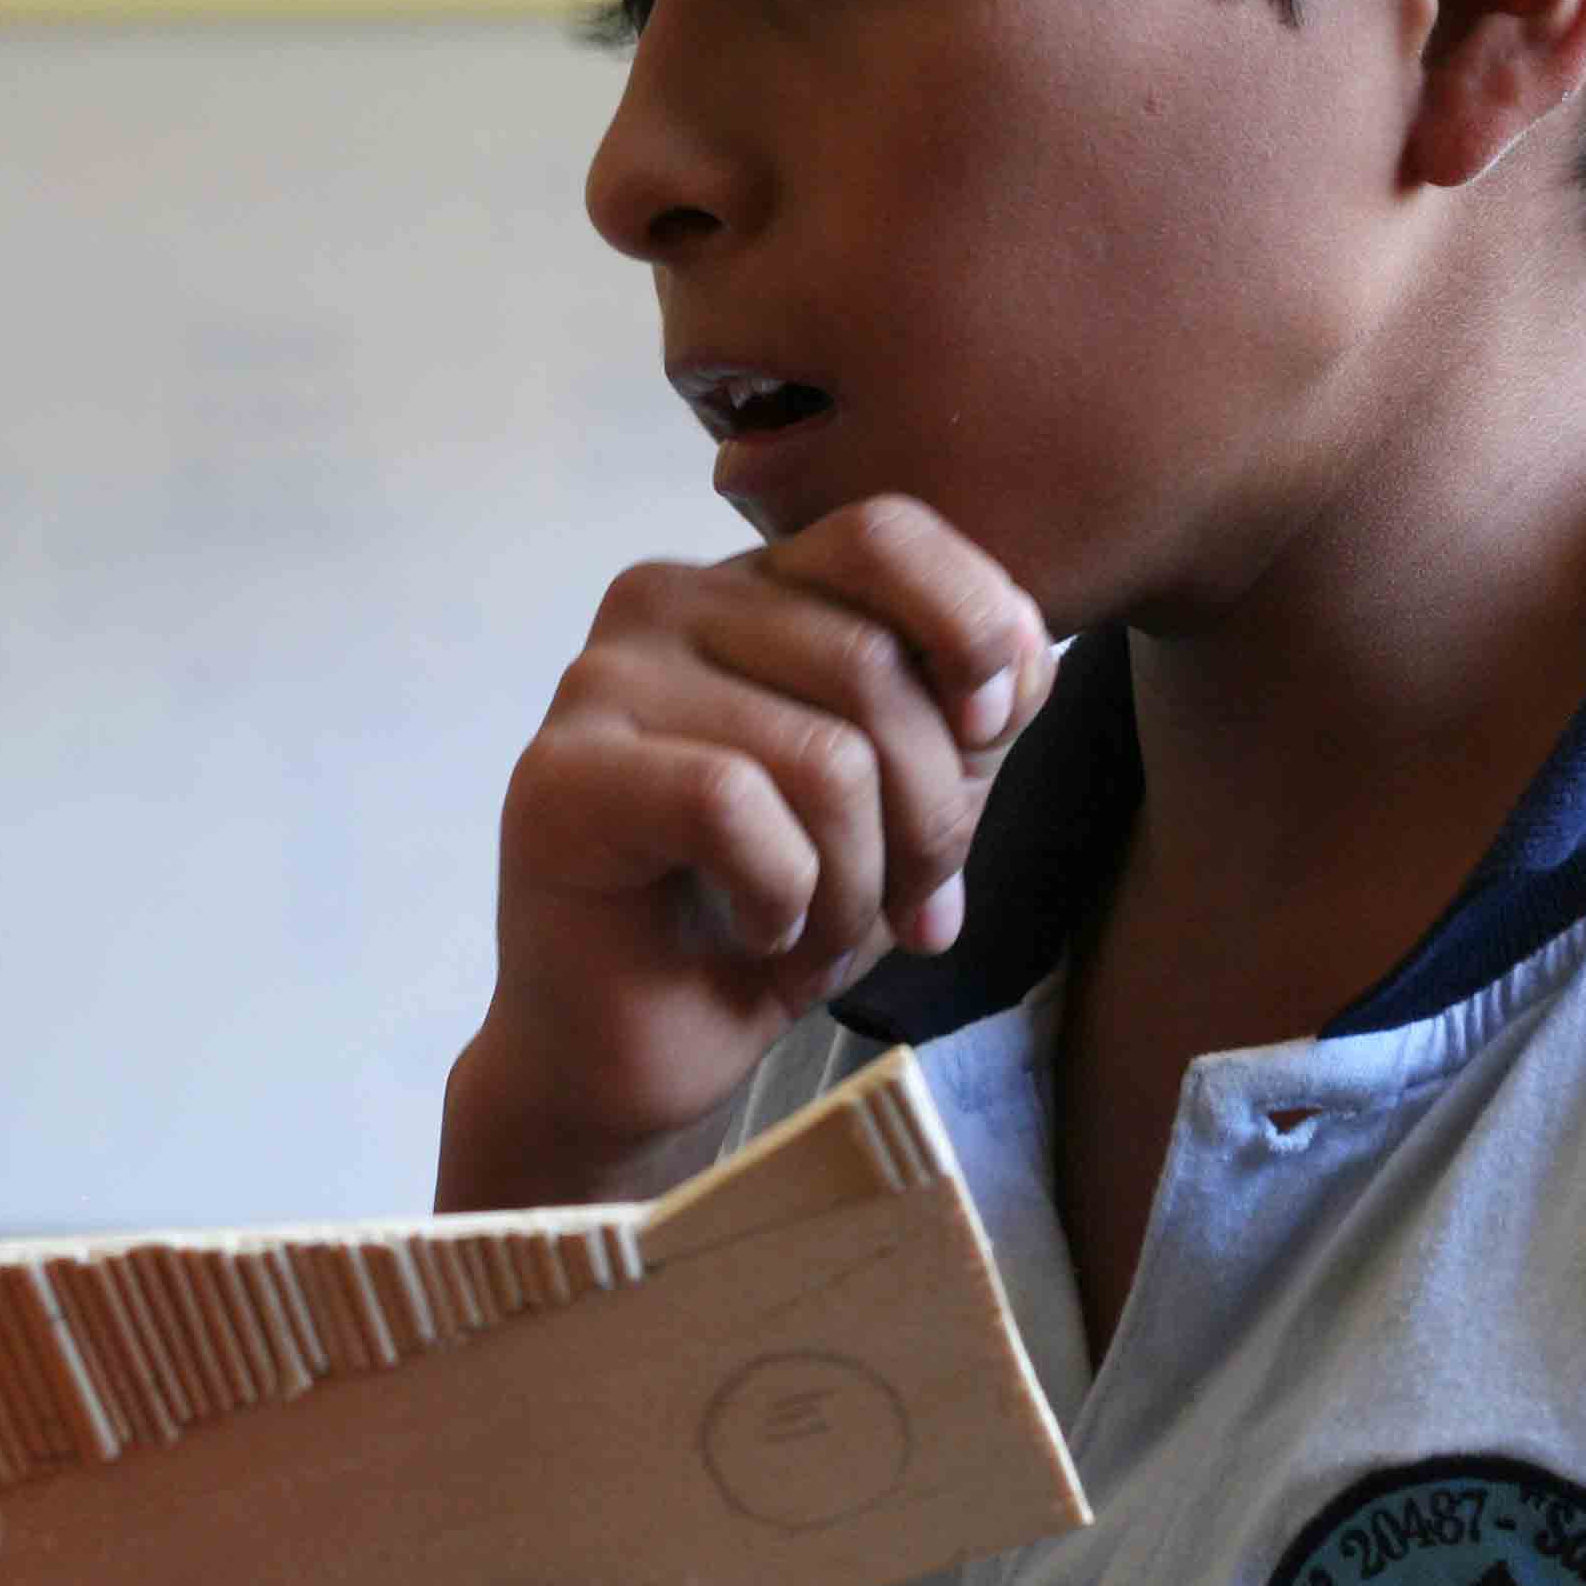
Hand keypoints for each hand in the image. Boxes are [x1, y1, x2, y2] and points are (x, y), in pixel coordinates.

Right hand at [442, 497, 1052, 1206]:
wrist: (642, 1051)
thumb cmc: (773, 914)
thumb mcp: (910, 799)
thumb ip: (969, 709)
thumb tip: (1026, 659)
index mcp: (748, 587)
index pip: (885, 533)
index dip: (972, 626)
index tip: (988, 737)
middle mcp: (663, 603)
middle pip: (870, 660)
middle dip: (929, 815)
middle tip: (908, 908)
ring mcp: (599, 682)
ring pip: (819, 753)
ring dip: (857, 884)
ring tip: (819, 935)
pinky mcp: (559, 777)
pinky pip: (732, 806)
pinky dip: (781, 898)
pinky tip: (757, 935)